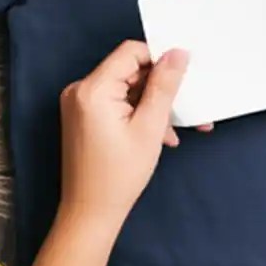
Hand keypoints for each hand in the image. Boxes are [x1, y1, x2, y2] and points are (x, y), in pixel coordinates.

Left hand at [57, 41, 193, 228]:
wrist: (90, 213)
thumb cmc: (118, 176)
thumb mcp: (150, 127)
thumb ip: (164, 86)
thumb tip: (177, 53)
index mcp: (92, 89)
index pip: (131, 53)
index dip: (159, 60)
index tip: (182, 77)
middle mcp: (80, 91)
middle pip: (129, 71)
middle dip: (159, 89)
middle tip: (185, 109)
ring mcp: (79, 104)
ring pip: (126, 89)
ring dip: (152, 105)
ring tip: (173, 131)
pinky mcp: (83, 117)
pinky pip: (116, 103)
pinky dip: (137, 114)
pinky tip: (158, 135)